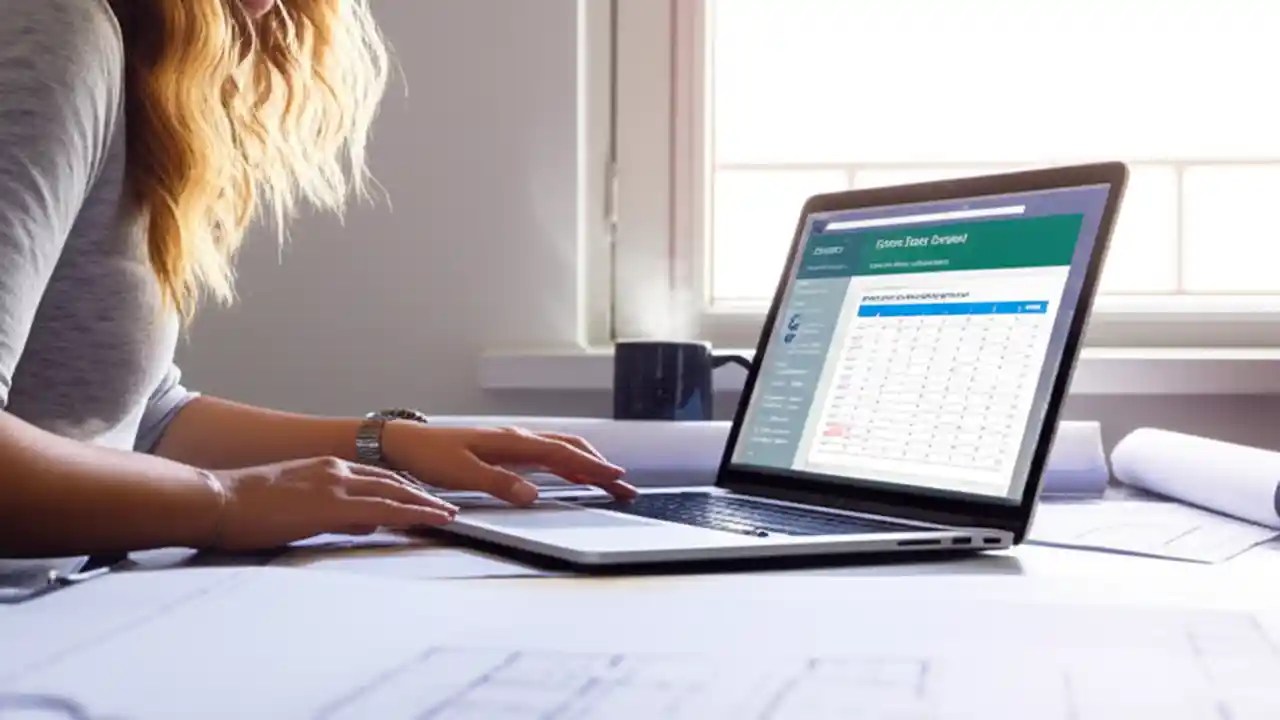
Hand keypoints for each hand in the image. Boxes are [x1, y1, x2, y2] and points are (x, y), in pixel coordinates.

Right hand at [207, 457, 458, 550]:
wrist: (214, 500)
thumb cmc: (241, 509)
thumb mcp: (292, 506)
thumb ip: (328, 511)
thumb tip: (361, 523)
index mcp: (322, 468)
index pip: (374, 476)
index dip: (401, 487)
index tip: (421, 496)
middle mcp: (334, 470)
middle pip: (391, 481)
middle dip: (420, 493)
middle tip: (445, 505)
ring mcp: (335, 485)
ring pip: (394, 492)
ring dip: (424, 502)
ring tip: (448, 513)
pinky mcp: (332, 504)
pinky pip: (384, 509)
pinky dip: (413, 512)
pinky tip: (431, 519)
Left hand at [382, 423, 637, 505]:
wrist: (405, 444)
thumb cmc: (430, 456)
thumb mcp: (462, 474)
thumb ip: (499, 484)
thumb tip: (533, 494)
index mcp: (512, 443)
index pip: (562, 454)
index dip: (592, 466)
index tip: (618, 476)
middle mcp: (517, 440)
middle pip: (570, 449)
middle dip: (600, 466)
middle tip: (624, 486)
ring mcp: (513, 445)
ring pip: (561, 450)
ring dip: (588, 464)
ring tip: (610, 481)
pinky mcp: (506, 453)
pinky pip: (547, 456)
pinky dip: (569, 464)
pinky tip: (575, 476)